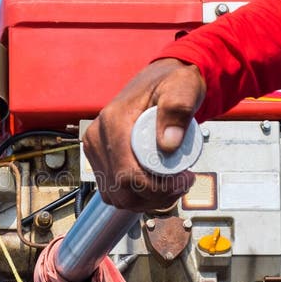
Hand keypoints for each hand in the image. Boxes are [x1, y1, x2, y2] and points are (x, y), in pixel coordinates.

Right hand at [82, 58, 205, 210]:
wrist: (161, 82)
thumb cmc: (172, 83)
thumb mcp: (184, 87)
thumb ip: (178, 108)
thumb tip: (168, 144)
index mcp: (113, 122)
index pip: (127, 174)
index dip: (158, 188)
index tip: (184, 179)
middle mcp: (97, 138)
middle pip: (121, 191)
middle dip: (155, 196)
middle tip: (182, 183)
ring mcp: (96, 150)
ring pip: (117, 196)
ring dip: (148, 199)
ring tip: (174, 184)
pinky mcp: (100, 160)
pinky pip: (115, 192)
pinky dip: (138, 196)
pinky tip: (159, 186)